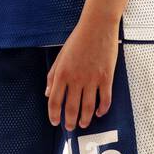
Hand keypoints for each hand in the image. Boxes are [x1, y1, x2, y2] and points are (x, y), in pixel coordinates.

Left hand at [46, 15, 118, 130]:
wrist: (98, 26)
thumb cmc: (78, 39)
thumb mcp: (60, 56)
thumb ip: (52, 76)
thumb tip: (47, 93)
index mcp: (62, 74)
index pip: (54, 101)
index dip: (54, 114)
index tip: (55, 122)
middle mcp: (76, 79)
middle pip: (71, 108)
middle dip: (70, 121)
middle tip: (71, 127)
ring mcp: (92, 79)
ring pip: (88, 107)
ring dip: (85, 119)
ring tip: (84, 124)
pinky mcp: (106, 77)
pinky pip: (105, 99)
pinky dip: (102, 109)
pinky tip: (100, 113)